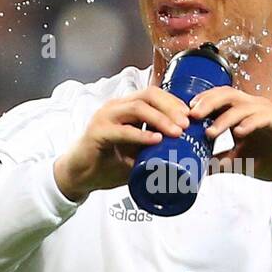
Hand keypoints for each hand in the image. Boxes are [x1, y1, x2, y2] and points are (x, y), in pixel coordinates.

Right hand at [54, 86, 190, 201]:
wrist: (80, 177)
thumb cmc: (108, 163)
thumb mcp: (137, 153)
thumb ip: (155, 146)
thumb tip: (185, 150)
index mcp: (126, 108)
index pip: (154, 94)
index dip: (174, 103)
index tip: (191, 117)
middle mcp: (116, 107)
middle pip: (148, 95)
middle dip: (171, 107)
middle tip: (187, 124)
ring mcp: (105, 117)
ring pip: (137, 108)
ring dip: (161, 119)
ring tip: (177, 132)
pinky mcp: (97, 132)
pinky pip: (123, 130)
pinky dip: (141, 135)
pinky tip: (156, 140)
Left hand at [188, 86, 271, 187]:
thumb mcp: (240, 162)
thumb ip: (220, 161)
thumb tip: (196, 168)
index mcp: (244, 112)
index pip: (220, 97)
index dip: (202, 101)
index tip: (186, 114)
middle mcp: (255, 107)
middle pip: (228, 94)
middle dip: (208, 103)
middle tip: (192, 116)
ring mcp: (270, 113)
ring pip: (244, 106)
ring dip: (225, 118)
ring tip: (211, 133)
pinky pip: (264, 117)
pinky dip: (249, 123)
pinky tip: (238, 133)